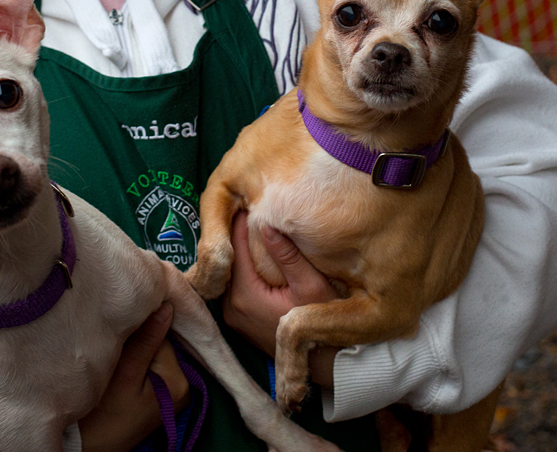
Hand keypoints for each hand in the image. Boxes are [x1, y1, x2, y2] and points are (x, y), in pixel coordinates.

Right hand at [79, 303, 189, 451]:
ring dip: (134, 351)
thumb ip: (146, 340)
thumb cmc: (104, 416)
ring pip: (152, 353)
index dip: (139, 329)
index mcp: (179, 381)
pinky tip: (120, 368)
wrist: (89, 448)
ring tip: (115, 361)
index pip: (163, 336)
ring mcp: (171, 391)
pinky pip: (149, 365)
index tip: (118, 331)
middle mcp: (182, 385)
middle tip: (113, 349)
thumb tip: (167, 306)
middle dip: (137, 342)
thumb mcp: (125, 374)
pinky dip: (135, 362)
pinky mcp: (158, 394)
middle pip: (159, 344)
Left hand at [221, 211, 339, 386]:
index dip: (241, 219)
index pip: (234, 246)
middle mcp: (229, 305)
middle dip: (239, 232)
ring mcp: (232, 313)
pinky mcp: (239, 317)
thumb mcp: (311, 286)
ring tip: (253, 219)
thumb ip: (287, 254)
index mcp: (243, 294)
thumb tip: (265, 222)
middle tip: (249, 201)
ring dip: (241, 249)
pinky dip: (243, 266)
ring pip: (232, 270)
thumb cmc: (324, 324)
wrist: (327, 363)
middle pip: (229, 257)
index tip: (247, 194)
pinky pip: (235, 282)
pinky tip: (256, 248)